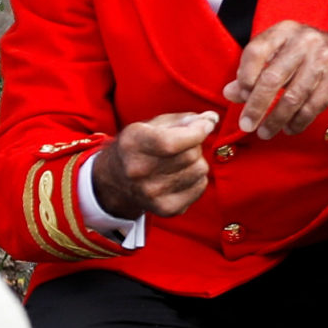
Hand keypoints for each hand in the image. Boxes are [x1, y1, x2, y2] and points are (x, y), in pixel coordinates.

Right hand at [93, 111, 220, 218]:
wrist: (116, 181)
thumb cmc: (139, 147)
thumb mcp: (151, 125)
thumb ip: (182, 120)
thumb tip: (211, 119)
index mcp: (132, 144)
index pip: (171, 142)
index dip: (196, 131)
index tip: (206, 124)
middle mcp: (138, 171)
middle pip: (190, 155)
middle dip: (196, 144)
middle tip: (187, 143)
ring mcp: (152, 194)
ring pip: (199, 170)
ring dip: (197, 161)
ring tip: (182, 161)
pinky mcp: (166, 208)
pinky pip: (200, 186)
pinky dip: (198, 177)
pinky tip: (183, 174)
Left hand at [225, 25, 327, 138]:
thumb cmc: (313, 57)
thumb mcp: (284, 55)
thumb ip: (257, 71)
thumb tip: (229, 92)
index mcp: (286, 31)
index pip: (256, 50)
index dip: (244, 75)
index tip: (238, 95)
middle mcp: (305, 41)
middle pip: (272, 78)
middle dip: (256, 106)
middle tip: (246, 124)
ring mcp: (323, 60)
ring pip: (292, 98)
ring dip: (275, 120)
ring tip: (265, 132)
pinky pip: (311, 107)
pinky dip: (297, 122)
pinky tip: (289, 128)